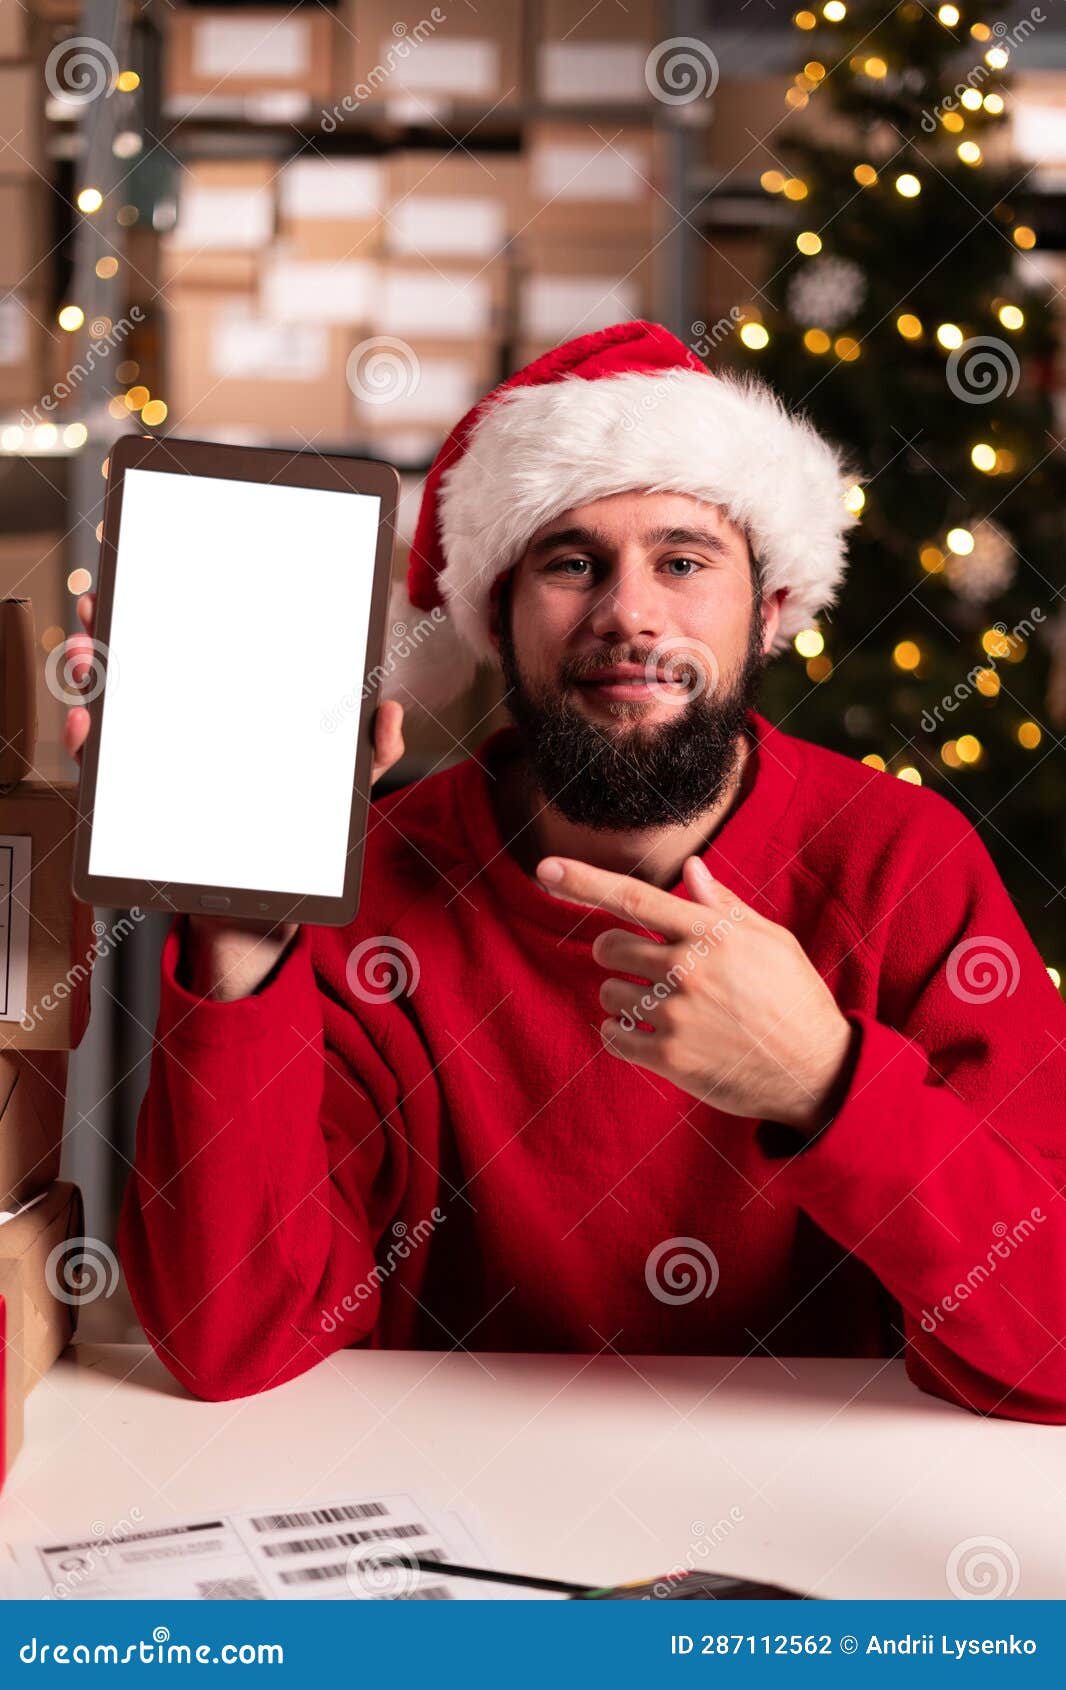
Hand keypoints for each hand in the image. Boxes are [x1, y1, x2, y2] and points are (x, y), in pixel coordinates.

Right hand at [63, 594, 405, 963]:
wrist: (267, 908)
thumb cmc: (299, 836)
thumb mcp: (340, 791)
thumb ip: (370, 754)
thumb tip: (390, 709)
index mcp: (234, 714)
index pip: (201, 651)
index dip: (177, 611)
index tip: (161, 578)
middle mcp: (189, 731)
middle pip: (146, 671)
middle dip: (116, 633)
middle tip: (102, 608)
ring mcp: (160, 766)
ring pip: (115, 713)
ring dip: (92, 679)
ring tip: (89, 657)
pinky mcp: (138, 807)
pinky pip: (104, 774)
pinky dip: (87, 748)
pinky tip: (87, 728)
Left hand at [536, 852, 857, 1136]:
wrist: (815, 1071)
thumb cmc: (794, 998)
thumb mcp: (770, 941)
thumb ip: (723, 906)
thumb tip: (692, 869)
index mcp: (711, 933)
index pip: (634, 898)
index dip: (584, 882)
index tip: (545, 869)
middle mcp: (687, 969)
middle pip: (609, 947)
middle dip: (617, 953)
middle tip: (646, 966)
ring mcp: (675, 1015)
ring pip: (609, 992)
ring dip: (624, 997)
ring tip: (666, 1008)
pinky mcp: (668, 1058)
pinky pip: (613, 1036)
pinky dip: (621, 1033)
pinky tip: (649, 1034)